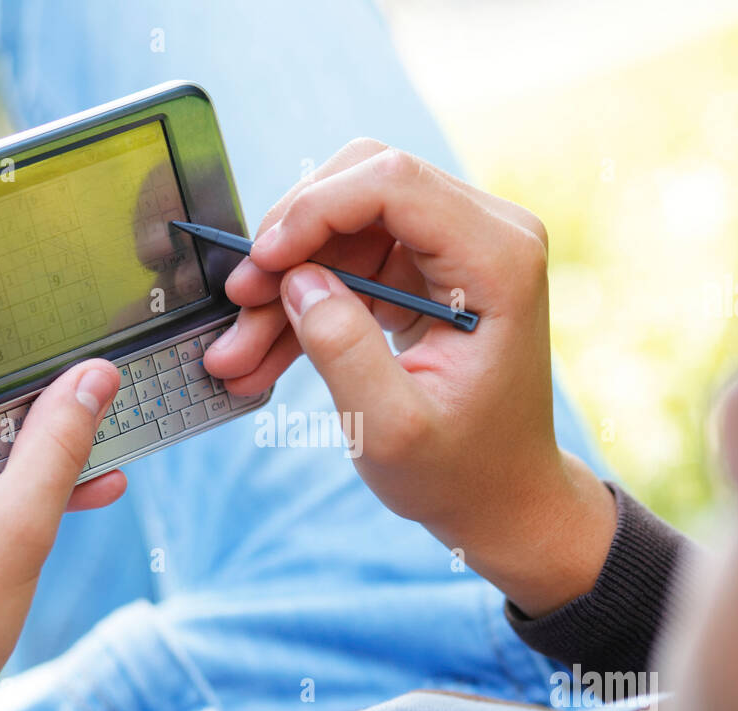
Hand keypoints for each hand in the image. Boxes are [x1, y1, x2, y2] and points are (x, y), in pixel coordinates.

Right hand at [203, 140, 616, 615]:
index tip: (259, 266)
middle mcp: (486, 234)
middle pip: (363, 184)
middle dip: (291, 242)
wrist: (500, 498)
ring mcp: (456, 247)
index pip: (392, 184)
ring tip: (237, 355)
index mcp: (497, 260)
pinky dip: (304, 302)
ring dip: (284, 284)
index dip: (313, 210)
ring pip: (344, 224)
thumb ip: (344, 350)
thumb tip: (295, 280)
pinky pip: (349, 257)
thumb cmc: (461, 472)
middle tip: (240, 303)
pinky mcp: (428, 269)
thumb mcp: (393, 429)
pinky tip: (263, 354)